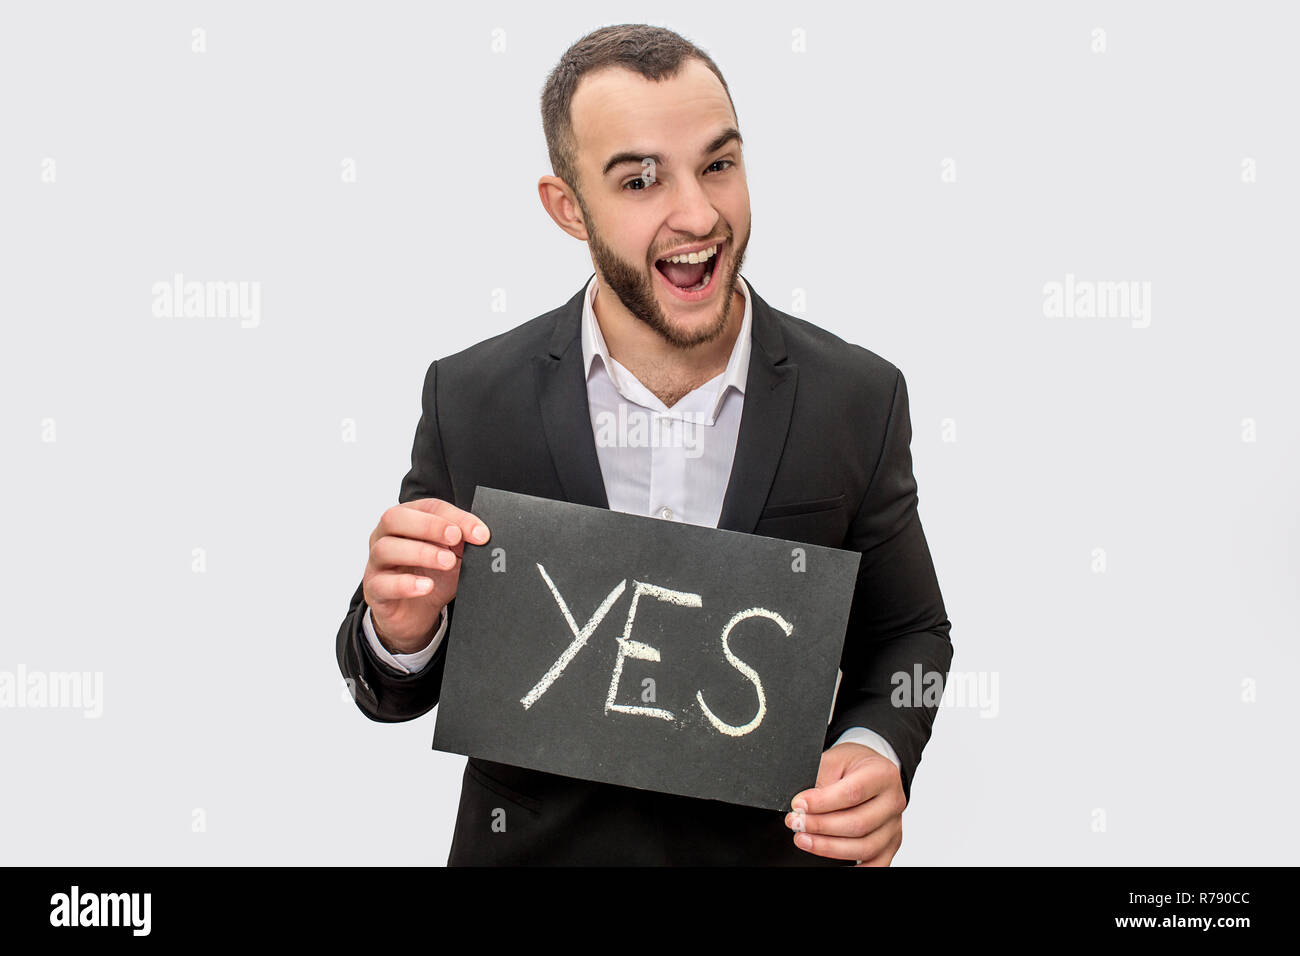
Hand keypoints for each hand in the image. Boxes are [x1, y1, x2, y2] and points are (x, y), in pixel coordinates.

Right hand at [362, 498, 489, 653]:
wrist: (415, 613)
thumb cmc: (431, 576)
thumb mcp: (453, 557)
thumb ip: (464, 544)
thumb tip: (483, 536)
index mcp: (407, 520)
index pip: (427, 507)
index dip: (454, 516)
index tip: (479, 532)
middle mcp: (385, 536)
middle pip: (395, 518)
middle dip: (429, 526)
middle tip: (456, 538)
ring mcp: (376, 563)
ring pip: (386, 548)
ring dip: (420, 552)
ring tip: (446, 562)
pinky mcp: (374, 589)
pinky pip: (382, 584)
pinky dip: (405, 584)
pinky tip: (426, 585)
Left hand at [785, 741, 906, 865]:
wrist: (871, 769)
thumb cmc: (853, 764)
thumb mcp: (835, 760)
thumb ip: (822, 780)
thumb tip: (803, 807)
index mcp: (882, 775)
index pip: (852, 793)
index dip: (822, 803)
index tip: (798, 805)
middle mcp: (893, 802)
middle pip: (858, 823)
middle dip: (821, 827)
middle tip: (796, 823)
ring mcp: (894, 826)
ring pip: (864, 847)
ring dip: (829, 848)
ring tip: (804, 840)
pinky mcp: (891, 844)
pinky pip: (877, 865)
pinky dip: (856, 869)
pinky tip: (836, 865)